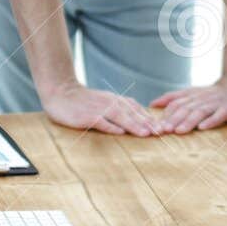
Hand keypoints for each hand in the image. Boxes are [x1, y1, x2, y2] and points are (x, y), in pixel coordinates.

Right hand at [41, 81, 161, 135]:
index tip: (166, 128)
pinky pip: (100, 121)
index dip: (152, 119)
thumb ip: (122, 110)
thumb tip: (142, 121)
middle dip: (148, 123)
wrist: (61, 92)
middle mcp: (110, 103)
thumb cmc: (85, 101)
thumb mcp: (106, 102)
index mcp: (117, 101)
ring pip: (119, 117)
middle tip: (162, 132)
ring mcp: (99, 109)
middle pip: (132, 114)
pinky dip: (110, 126)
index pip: (138, 110)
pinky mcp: (86, 116)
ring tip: (146, 133)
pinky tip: (119, 132)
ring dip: (133, 125)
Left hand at [152, 77, 226, 132]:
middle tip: (162, 131)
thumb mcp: (192, 93)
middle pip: (185, 108)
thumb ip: (174, 98)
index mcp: (192, 95)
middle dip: (173, 119)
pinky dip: (211, 121)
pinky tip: (203, 128)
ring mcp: (216, 103)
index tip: (153, 126)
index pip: (175, 103)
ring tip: (179, 131)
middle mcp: (202, 98)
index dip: (164, 114)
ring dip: (188, 121)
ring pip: (200, 111)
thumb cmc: (214, 95)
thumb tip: (152, 104)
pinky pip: (219, 115)